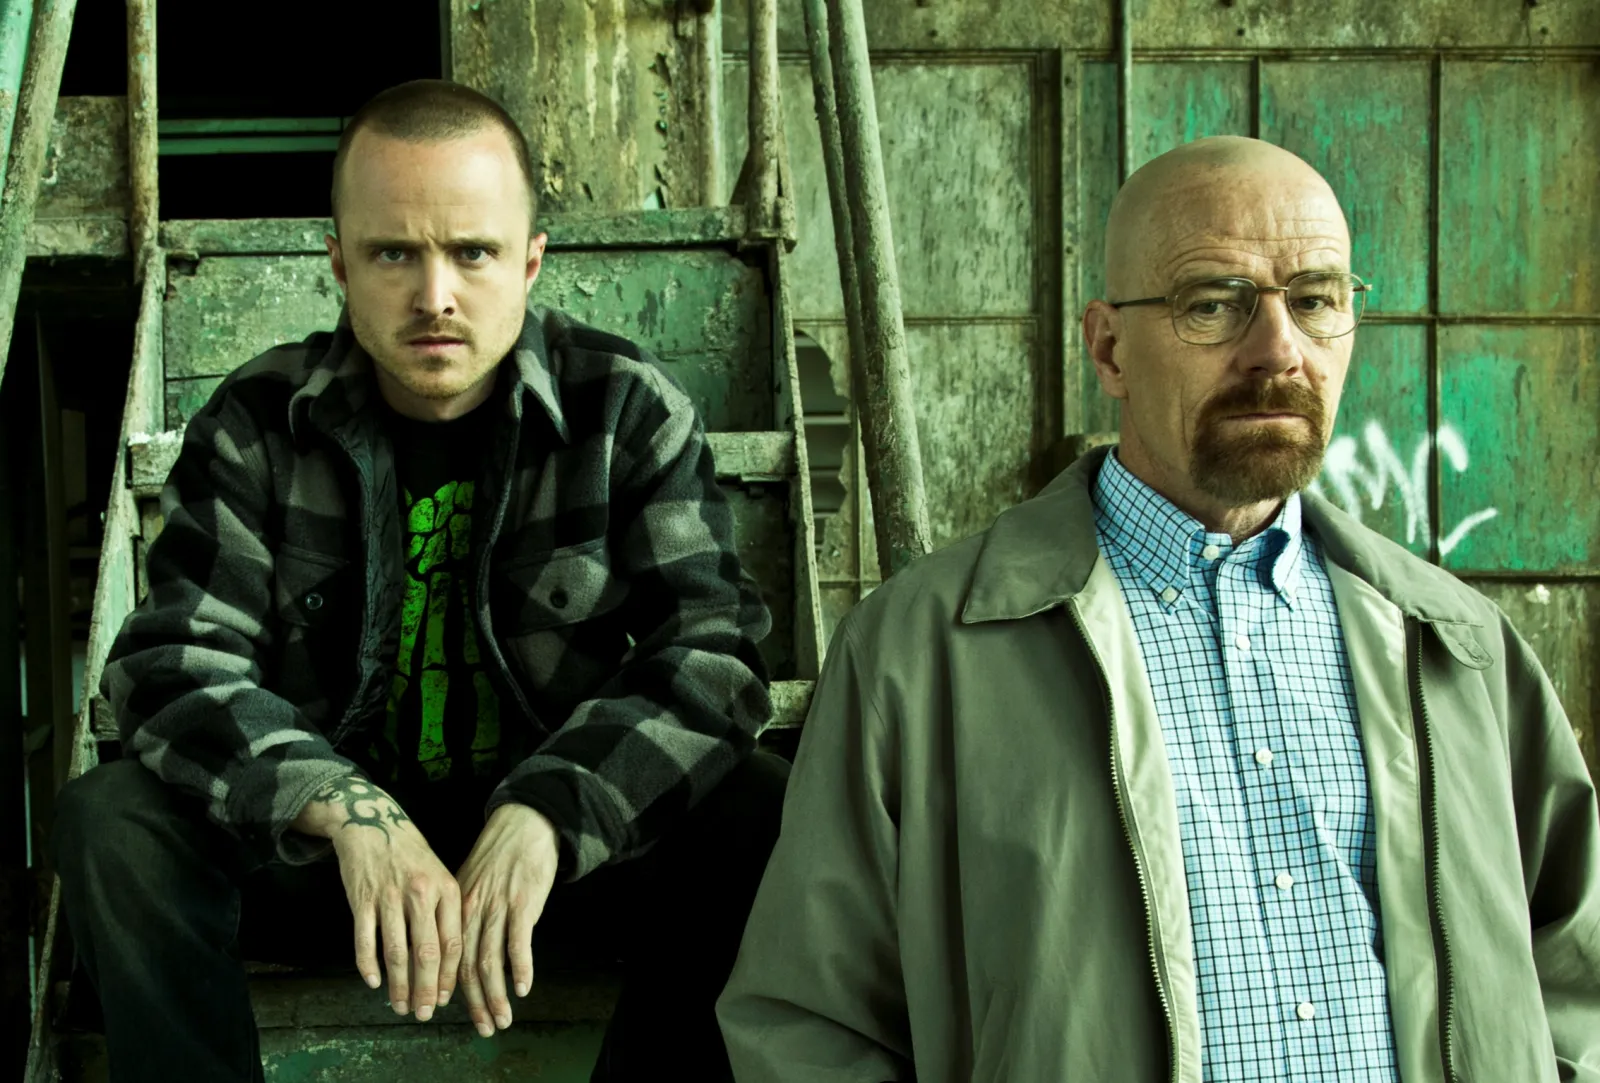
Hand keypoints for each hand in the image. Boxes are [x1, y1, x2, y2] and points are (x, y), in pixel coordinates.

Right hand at [294, 777, 462, 1020]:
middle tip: (423, 1014)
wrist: (373, 821)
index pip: (453, 942)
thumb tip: (450, 960)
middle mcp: (421, 894)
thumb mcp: (440, 874)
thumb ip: (446, 912)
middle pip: (426, 953)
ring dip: (398, 985)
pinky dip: (369, 965)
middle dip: (425, 990)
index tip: (445, 999)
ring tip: (399, 1005)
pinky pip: (365, 940)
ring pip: (397, 953)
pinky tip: (374, 982)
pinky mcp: (362, 900)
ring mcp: (390, 897)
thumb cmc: (412, 855)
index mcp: (447, 889)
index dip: (449, 976)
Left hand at [455, 803, 560, 1036]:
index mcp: (455, 906)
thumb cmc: (500, 852)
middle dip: (473, 1003)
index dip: (447, 986)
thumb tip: (457, 941)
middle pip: (466, 966)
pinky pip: (518, 943)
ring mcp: (496, 907)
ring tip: (502, 1019)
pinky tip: (521, 988)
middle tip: (483, 1028)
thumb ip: (463, 909)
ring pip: (490, 961)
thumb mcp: (471, 879)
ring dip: (495, 995)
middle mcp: (471, 910)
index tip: (449, 1010)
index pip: (446, 955)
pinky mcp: (522, 903)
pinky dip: (519, 969)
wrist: (524, 822)